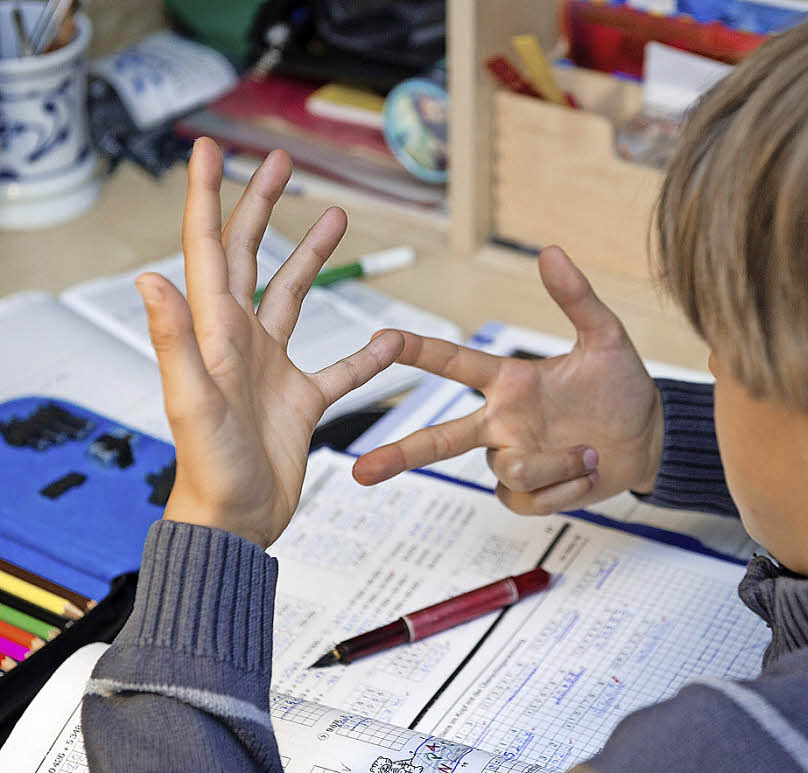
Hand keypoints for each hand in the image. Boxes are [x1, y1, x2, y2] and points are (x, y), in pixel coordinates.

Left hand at [138, 138, 403, 546]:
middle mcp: (241, 340)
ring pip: (294, 296)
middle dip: (262, 206)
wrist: (234, 523)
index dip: (207, 198)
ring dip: (312, 256)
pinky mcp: (301, 399)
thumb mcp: (193, 402)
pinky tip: (390, 338)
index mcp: (215, 333)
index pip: (208, 250)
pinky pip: (340, 365)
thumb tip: (151, 277)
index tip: (209, 150)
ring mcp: (272, 368)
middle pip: (251, 257)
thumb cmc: (210, 471)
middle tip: (279, 163)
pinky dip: (366, 351)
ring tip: (336, 217)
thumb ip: (175, 339)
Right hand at [353, 247, 662, 513]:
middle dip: (399, 454)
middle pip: (440, 438)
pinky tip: (586, 473)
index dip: (419, 351)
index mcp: (510, 383)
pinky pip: (528, 498)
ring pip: (507, 470)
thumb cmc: (622, 386)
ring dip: (553, 463)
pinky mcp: (530, 493)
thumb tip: (551, 252)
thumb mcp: (606, 338)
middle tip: (360, 469)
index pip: (454, 364)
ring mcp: (514, 459)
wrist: (651, 438)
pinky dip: (564, 486)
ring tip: (590, 452)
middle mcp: (502, 422)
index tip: (381, 339)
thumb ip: (576, 298)